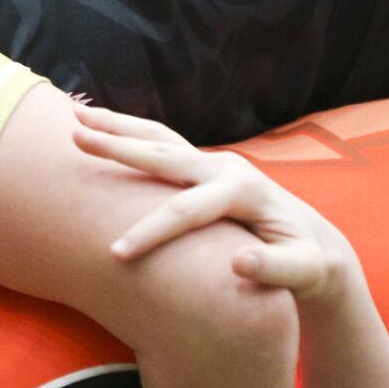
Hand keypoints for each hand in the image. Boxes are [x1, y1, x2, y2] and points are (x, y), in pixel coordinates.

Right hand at [71, 103, 358, 305]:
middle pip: (164, 155)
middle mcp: (226, 167)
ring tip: (74, 115)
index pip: (187, 210)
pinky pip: (160, 144)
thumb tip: (239, 263)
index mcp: (244, 190)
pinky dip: (129, 132)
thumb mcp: (303, 272)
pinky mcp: (203, 167)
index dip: (151, 232)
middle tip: (76, 139)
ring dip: (117, 126)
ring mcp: (213, 163)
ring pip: (158, 138)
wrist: (314, 243)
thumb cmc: (306, 263)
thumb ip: (276, 269)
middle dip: (118, 148)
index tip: (116, 254)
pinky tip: (102, 127)